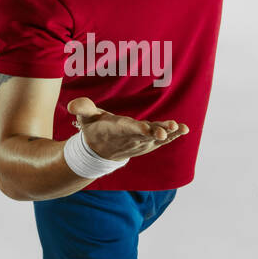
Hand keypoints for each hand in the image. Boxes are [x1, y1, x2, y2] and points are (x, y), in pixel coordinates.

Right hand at [66, 97, 189, 160]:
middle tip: (166, 131)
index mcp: (115, 130)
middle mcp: (130, 138)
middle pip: (145, 135)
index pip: (128, 129)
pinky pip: (162, 140)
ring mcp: (140, 143)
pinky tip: (185, 129)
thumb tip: (72, 105)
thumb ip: (82, 108)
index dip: (139, 129)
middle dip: (156, 133)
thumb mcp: (85, 117)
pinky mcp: (147, 143)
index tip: (148, 128)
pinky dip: (173, 135)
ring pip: (156, 138)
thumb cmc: (94, 129)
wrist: (98, 152)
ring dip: (169, 134)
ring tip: (180, 128)